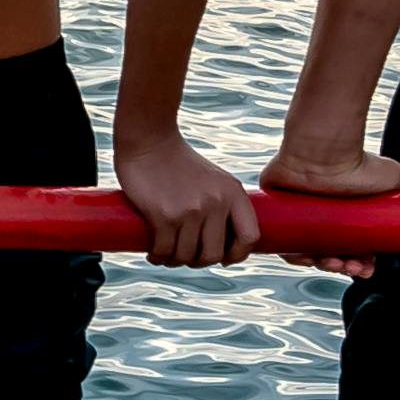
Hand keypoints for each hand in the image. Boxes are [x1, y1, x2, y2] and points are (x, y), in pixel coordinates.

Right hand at [117, 131, 256, 267]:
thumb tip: (223, 245)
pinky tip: (154, 253)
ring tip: (166, 253)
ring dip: (174, 261)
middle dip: (199, 261)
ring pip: (186, 256)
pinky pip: (164, 251)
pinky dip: (157, 257)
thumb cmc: (178, 161)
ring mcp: (191, 211)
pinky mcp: (164, 216)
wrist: (149, 139)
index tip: (223, 257)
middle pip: (214, 254)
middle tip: (186, 254)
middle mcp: (216, 203)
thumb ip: (223, 205)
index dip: (237, 255)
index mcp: (233, 193)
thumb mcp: (214, 180)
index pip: (250, 237)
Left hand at [258, 131, 399, 279]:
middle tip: (353, 268)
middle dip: (345, 267)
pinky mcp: (278, 213)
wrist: (325, 152)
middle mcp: (324, 218)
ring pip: (309, 253)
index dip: (360, 263)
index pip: (353, 249)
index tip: (368, 268)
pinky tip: (310, 258)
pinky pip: (284, 243)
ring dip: (323, 264)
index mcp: (347, 216)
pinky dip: (295, 255)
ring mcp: (301, 216)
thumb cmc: (359, 163)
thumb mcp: (394, 179)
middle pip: (331, 254)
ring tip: (337, 264)